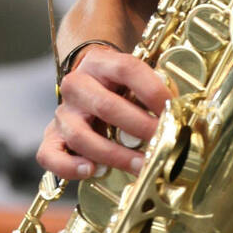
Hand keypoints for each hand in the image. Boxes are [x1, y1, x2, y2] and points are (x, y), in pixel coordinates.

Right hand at [37, 47, 172, 180]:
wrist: (88, 84)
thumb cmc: (118, 85)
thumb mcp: (135, 77)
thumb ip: (154, 88)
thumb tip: (181, 111)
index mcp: (100, 62)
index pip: (127, 69)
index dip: (152, 90)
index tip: (172, 109)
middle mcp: (77, 84)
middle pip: (106, 105)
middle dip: (139, 126)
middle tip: (161, 139)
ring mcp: (63, 112)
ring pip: (80, 135)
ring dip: (115, 154)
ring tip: (141, 164)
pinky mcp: (51, 137)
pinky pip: (51, 155)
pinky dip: (70, 166)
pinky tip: (92, 171)